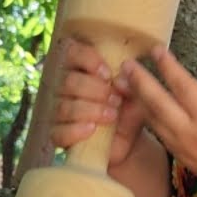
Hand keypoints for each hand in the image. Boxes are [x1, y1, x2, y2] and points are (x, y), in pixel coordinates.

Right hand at [49, 38, 139, 169]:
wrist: (128, 144)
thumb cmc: (128, 112)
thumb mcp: (137, 96)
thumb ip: (132, 85)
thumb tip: (119, 79)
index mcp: (82, 70)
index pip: (73, 52)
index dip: (88, 60)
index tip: (108, 74)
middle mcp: (66, 89)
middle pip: (69, 81)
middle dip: (94, 90)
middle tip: (116, 100)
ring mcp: (59, 113)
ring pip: (64, 106)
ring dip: (90, 110)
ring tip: (111, 115)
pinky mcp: (59, 136)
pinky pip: (59, 132)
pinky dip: (76, 130)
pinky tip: (92, 129)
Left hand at [127, 46, 196, 196]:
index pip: (183, 86)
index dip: (167, 66)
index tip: (156, 49)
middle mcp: (191, 132)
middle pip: (157, 102)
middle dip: (140, 81)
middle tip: (126, 64)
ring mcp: (182, 146)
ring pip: (153, 119)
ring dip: (137, 99)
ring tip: (125, 81)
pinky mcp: (179, 156)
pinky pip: (157, 132)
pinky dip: (146, 117)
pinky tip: (140, 105)